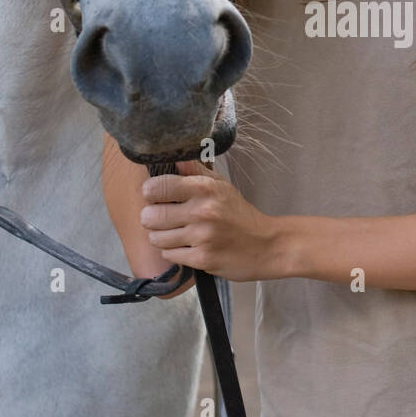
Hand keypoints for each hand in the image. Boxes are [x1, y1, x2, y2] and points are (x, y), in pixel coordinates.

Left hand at [139, 159, 289, 282]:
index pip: (156, 187)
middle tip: (163, 217)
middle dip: (152, 217)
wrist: (266, 245)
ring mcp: (202, 237)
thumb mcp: (221, 186)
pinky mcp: (202, 259)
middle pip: (150, 215)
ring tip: (176, 233)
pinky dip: (174, 252)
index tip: (156, 196)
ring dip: (162, 236)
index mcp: (205, 188)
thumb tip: (174, 158)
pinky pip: (169, 255)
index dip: (151, 192)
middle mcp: (202, 211)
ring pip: (156, 237)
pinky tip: (186, 246)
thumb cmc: (240, 215)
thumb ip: (195, 171)